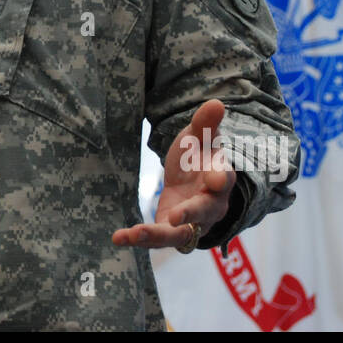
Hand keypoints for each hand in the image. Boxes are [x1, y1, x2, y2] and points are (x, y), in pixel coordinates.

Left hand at [111, 99, 235, 250]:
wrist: (192, 178)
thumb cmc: (198, 155)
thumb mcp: (198, 137)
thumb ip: (205, 124)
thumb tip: (216, 103)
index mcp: (220, 177)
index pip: (224, 178)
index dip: (220, 178)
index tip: (217, 179)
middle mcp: (211, 205)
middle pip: (204, 211)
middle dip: (191, 214)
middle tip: (176, 217)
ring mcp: (193, 222)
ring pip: (181, 234)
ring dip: (158, 234)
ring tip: (136, 233)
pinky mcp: (173, 231)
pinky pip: (159, 238)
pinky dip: (138, 239)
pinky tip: (118, 237)